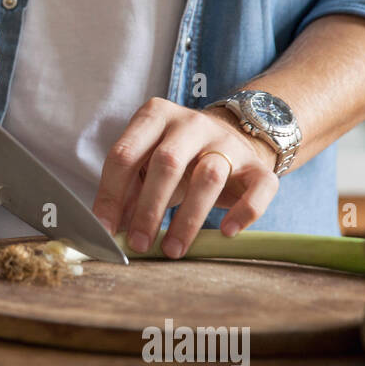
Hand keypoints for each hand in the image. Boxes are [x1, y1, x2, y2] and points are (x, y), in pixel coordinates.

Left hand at [92, 98, 279, 257]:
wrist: (231, 138)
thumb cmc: (177, 159)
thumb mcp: (145, 165)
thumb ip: (127, 191)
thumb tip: (108, 229)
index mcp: (155, 116)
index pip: (124, 154)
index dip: (111, 195)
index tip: (106, 230)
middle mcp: (191, 123)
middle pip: (167, 162)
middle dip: (149, 208)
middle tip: (138, 244)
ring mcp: (227, 142)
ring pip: (209, 176)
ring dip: (188, 219)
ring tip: (172, 250)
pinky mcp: (257, 165)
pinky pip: (258, 188)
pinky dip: (245, 212)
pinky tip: (226, 233)